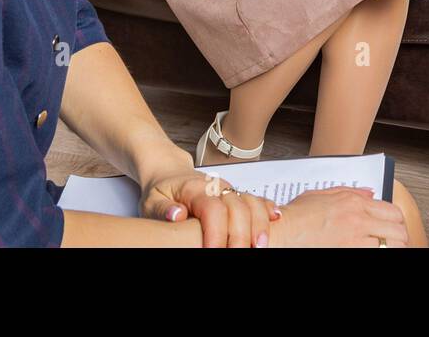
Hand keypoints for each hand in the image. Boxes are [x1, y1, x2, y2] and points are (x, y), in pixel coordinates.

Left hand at [140, 170, 279, 247]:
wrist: (170, 172)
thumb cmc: (161, 190)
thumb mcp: (152, 201)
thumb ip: (162, 209)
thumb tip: (176, 215)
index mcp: (196, 189)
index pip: (213, 209)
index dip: (216, 232)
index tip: (212, 251)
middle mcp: (217, 187)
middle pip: (238, 208)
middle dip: (242, 235)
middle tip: (239, 255)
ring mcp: (229, 190)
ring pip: (252, 203)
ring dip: (260, 224)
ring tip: (261, 245)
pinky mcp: (237, 195)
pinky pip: (257, 199)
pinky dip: (268, 209)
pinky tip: (276, 219)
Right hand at [267, 186, 408, 247]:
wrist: (282, 233)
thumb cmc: (296, 216)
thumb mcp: (321, 194)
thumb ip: (350, 192)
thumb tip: (370, 193)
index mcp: (354, 202)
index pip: (392, 211)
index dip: (396, 221)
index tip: (394, 227)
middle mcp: (358, 219)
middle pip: (397, 230)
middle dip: (398, 237)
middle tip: (393, 242)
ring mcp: (356, 239)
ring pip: (391, 246)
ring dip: (390, 247)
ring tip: (383, 248)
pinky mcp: (351, 252)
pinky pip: (375, 253)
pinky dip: (377, 252)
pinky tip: (371, 251)